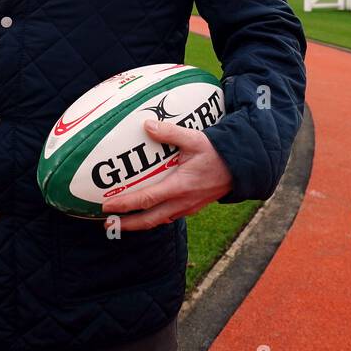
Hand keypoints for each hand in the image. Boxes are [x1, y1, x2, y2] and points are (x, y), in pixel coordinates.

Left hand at [101, 119, 233, 230]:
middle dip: (127, 224)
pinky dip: (154, 218)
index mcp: (179, 186)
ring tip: (122, 223)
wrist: (243, 167)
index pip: (146, 199)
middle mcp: (182, 201)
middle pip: (149, 219)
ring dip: (140, 223)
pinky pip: (169, 216)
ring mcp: (188, 207)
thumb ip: (170, 132)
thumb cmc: (218, 152)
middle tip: (107, 225)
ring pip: (159, 221)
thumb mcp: (194, 138)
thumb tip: (147, 125)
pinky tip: (147, 213)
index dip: (125, 205)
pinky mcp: (193, 207)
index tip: (107, 206)